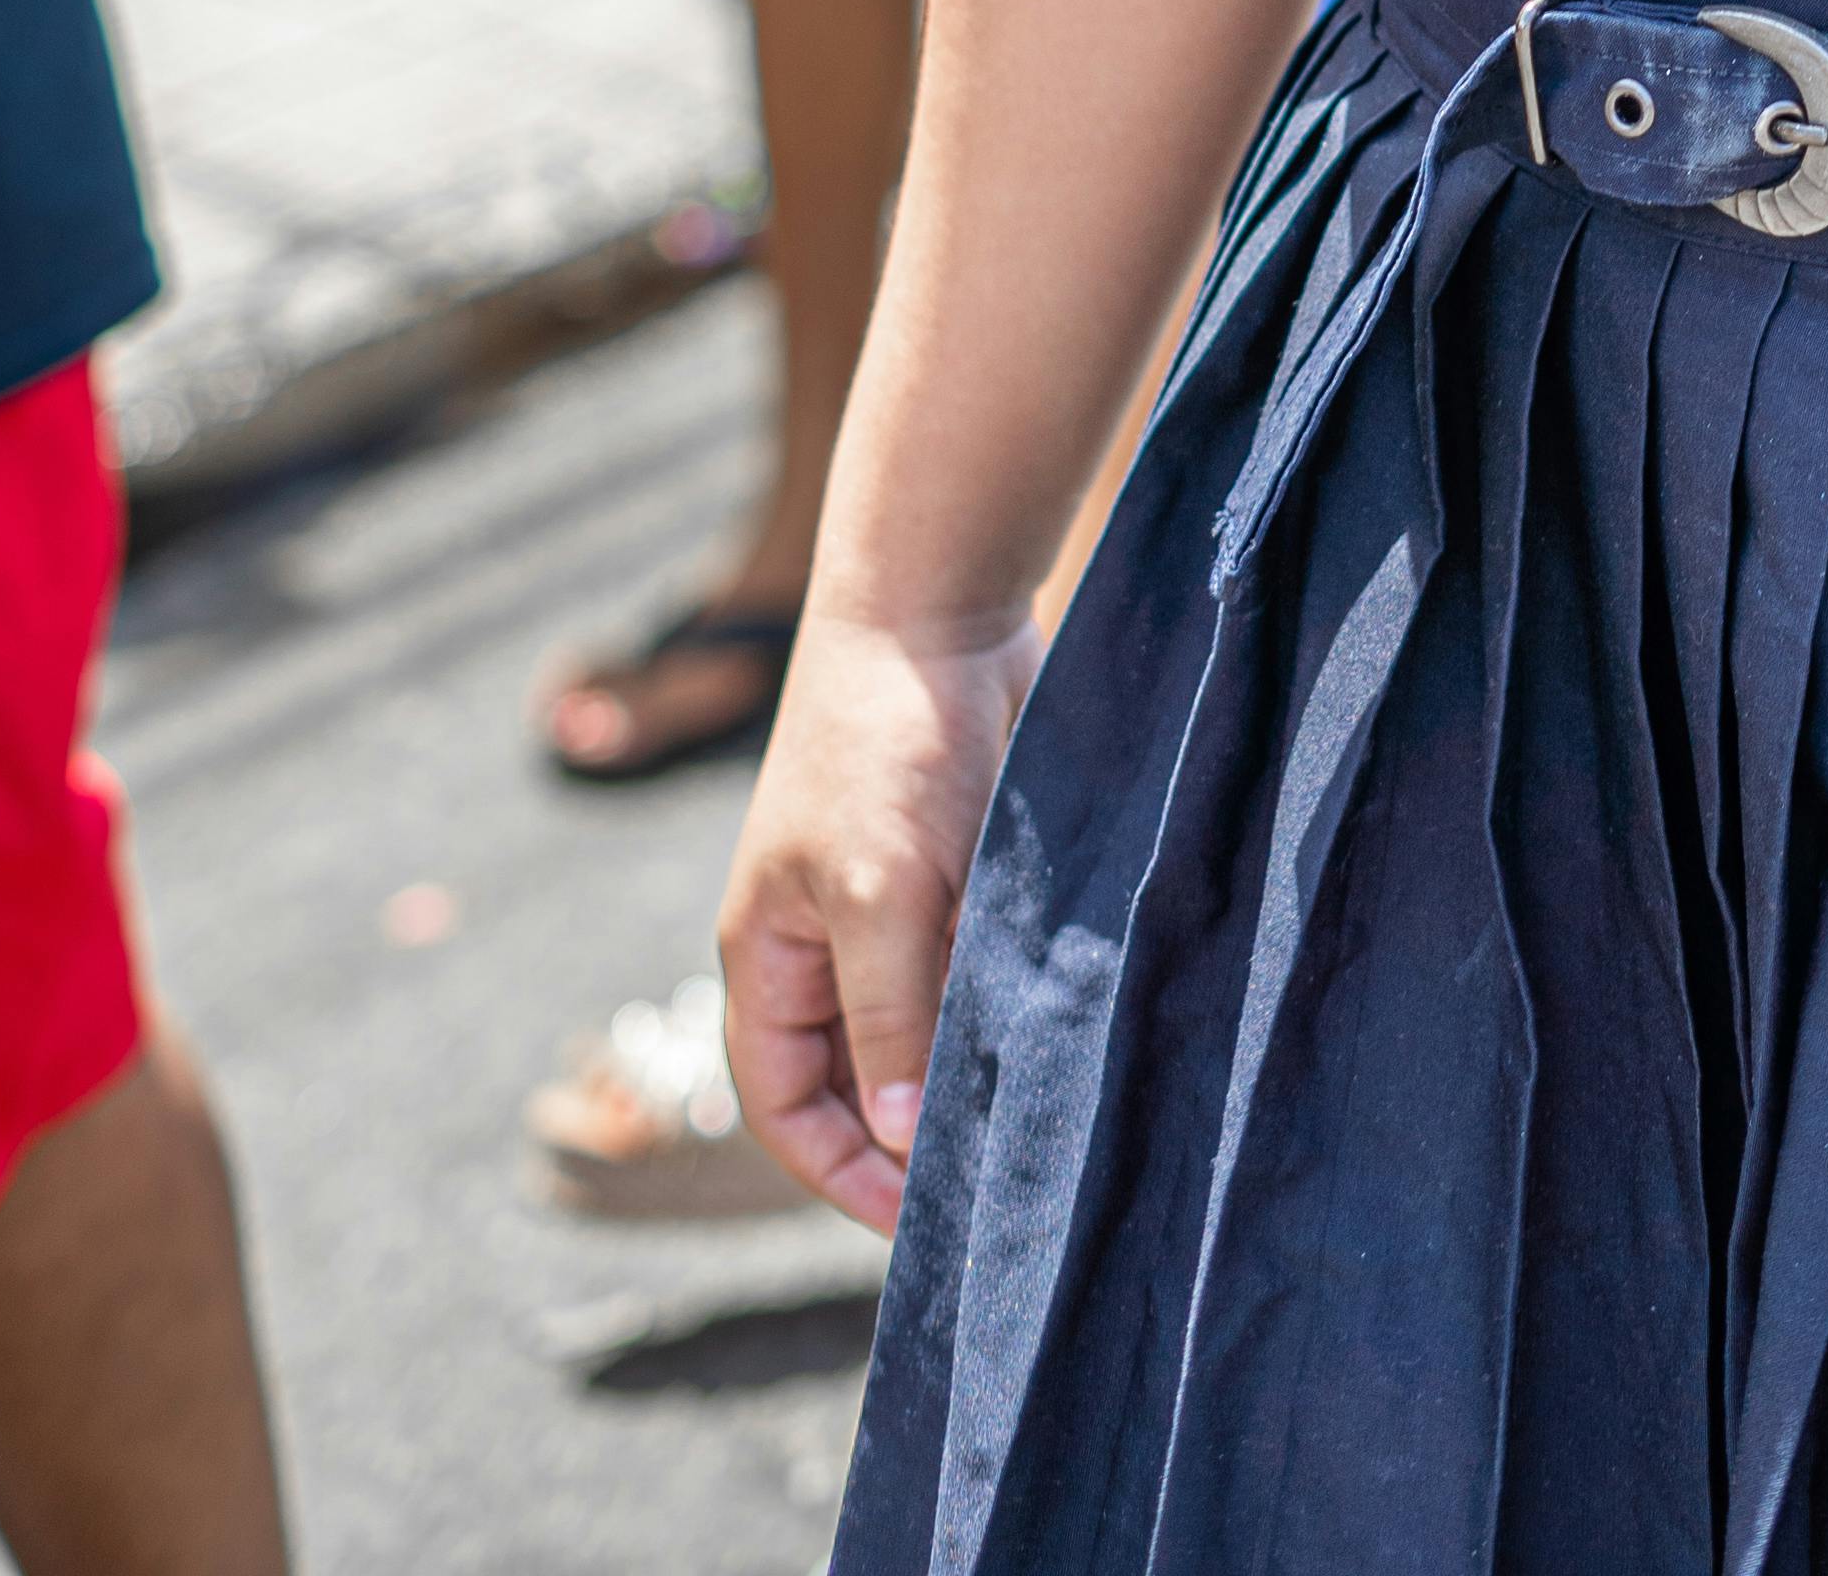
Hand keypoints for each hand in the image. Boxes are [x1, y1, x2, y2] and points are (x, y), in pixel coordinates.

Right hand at [718, 602, 1036, 1229]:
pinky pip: (973, 974)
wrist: (942, 606)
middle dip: (916, 1137)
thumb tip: (900, 1144)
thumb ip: (888, 1019)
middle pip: (858, 1084)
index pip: (787, 1112)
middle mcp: (822, 948)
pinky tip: (1058, 1038)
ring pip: (925, 1033)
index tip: (924, 1222)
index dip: (844, 1175)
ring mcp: (890, 912)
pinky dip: (1008, 1009)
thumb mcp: (878, 895)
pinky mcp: (957, 878)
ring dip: (971, 1072)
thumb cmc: (883, 746)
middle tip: (999, 1184)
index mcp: (768, 961)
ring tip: (1035, 1119)